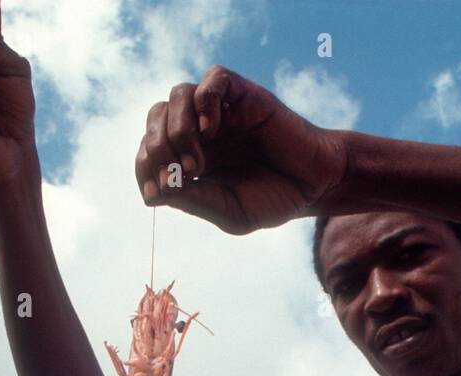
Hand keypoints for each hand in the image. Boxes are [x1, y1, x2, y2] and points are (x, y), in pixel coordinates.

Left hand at [134, 66, 347, 234]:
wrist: (316, 185)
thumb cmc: (273, 199)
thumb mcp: (228, 211)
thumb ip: (193, 199)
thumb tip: (154, 189)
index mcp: (189, 157)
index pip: (147, 150)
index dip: (143, 168)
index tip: (156, 191)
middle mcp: (200, 129)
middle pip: (155, 118)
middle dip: (156, 149)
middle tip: (183, 175)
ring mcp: (221, 110)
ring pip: (177, 94)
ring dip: (177, 129)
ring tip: (198, 162)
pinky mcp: (244, 95)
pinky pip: (214, 79)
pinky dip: (204, 102)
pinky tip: (212, 131)